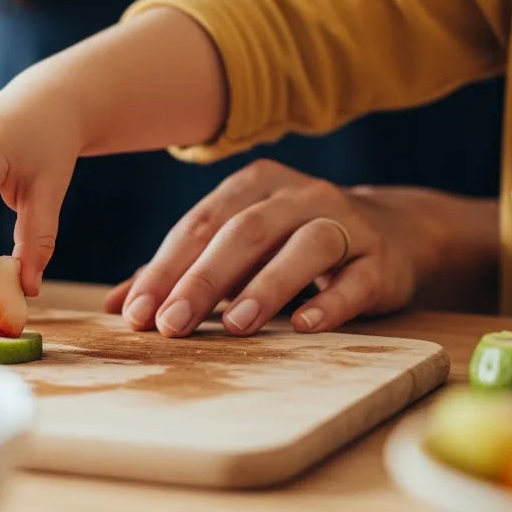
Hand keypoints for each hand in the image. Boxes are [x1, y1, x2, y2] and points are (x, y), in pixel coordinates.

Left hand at [101, 160, 420, 337]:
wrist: (393, 236)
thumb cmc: (294, 245)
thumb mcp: (239, 249)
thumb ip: (183, 271)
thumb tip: (119, 305)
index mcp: (255, 185)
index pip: (201, 224)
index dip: (166, 268)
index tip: (138, 314)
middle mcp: (300, 195)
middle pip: (245, 232)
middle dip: (204, 279)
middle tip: (173, 324)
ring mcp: (345, 222)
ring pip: (304, 247)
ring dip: (266, 286)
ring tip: (234, 325)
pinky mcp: (379, 259)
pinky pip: (354, 280)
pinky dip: (330, 302)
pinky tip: (304, 326)